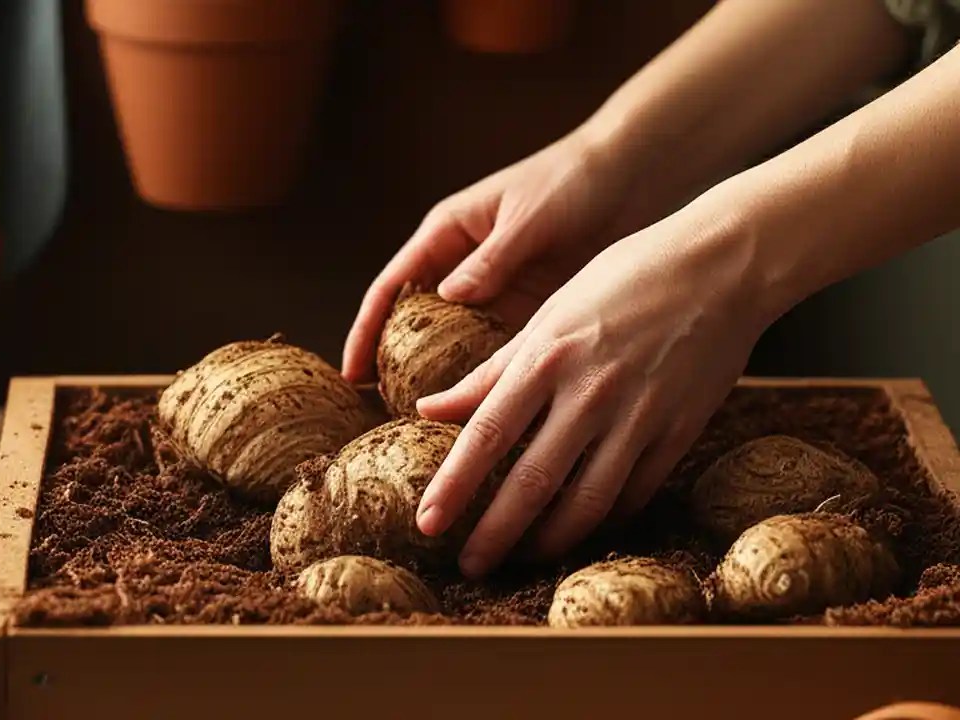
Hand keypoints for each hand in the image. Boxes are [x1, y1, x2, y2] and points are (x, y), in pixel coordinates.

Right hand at [342, 128, 663, 383]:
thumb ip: (492, 259)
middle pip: (414, 325)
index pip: (391, 288)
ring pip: (453, 346)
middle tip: (386, 413)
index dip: (366, 331)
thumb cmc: (572, 181)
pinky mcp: (527, 312)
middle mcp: (461, 268)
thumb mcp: (529, 217)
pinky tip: (482, 411)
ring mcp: (493, 294)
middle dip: (396, 367)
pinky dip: (486, 379)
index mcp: (446, 235)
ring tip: (429, 424)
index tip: (351, 374)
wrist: (631, 177)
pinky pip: (497, 351)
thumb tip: (449, 296)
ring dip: (441, 381)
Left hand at [413, 198, 776, 577]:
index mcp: (546, 357)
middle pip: (531, 482)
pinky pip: (634, 492)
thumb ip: (491, 371)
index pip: (486, 435)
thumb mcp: (548, 315)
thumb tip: (429, 408)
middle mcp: (589, 393)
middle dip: (494, 533)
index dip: (455, 486)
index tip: (428, 524)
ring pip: (586, 502)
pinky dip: (604, 518)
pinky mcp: (679, 432)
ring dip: (549, 540)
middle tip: (469, 567)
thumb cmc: (623, 279)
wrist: (720, 266)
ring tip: (522, 557)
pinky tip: (581, 528)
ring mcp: (638, 416)